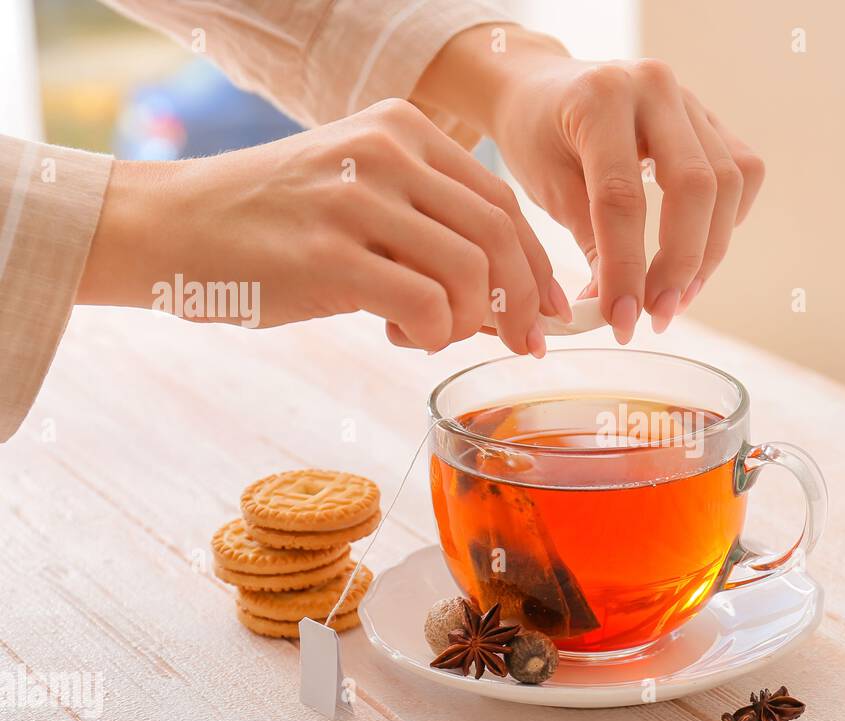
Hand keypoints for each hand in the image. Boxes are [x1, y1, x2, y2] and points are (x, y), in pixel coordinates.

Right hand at [78, 98, 568, 356]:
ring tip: (435, 334)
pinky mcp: (328, 256)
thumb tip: (508, 298)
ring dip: (470, 323)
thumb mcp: (359, 193)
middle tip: (524, 345)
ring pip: (469, 272)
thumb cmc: (275, 223)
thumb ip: (430, 227)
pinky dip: (432, 335)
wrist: (174, 227)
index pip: (502, 201)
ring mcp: (356, 201)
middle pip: (498, 235)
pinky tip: (402, 336)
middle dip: (524, 302)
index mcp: (402, 130)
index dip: (537, 264)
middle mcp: (385, 153)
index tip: (551, 311)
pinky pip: (425, 306)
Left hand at [416, 27, 763, 341]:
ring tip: (677, 296)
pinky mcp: (711, 119)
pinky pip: (742, 173)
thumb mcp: (547, 186)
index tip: (621, 319)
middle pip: (694, 187)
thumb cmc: (537, 136)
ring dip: (708, 252)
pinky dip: (727, 221)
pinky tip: (698, 252)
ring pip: (728, 184)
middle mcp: (654, 87)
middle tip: (658, 315)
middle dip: (680, 264)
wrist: (542, 88)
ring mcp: (690, 99)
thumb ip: (589, 243)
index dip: (625, 267)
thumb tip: (619, 312)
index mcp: (599, 98)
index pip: (622, 197)